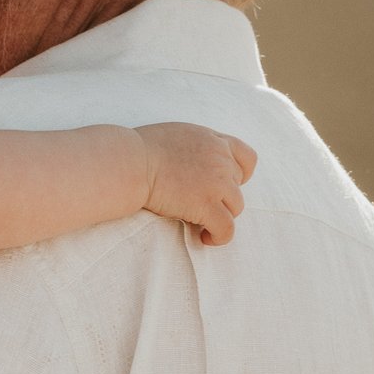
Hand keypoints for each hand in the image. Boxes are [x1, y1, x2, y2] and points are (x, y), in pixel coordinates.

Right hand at [135, 123, 256, 245]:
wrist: (127, 164)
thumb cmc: (136, 151)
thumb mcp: (175, 135)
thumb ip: (194, 146)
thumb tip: (193, 163)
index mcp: (212, 140)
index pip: (246, 157)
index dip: (241, 174)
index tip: (226, 184)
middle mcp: (220, 158)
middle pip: (238, 185)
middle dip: (222, 196)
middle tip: (198, 204)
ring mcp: (217, 182)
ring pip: (235, 207)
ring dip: (220, 215)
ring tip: (201, 224)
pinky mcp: (206, 205)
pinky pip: (226, 228)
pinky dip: (219, 236)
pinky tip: (205, 238)